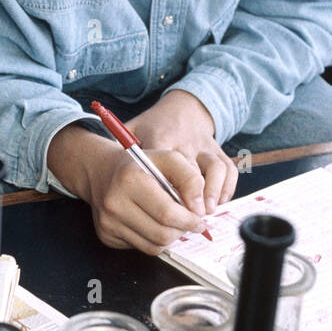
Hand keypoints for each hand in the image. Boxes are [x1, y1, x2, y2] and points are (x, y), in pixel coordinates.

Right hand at [83, 146, 208, 253]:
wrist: (101, 172)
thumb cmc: (140, 166)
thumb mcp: (168, 158)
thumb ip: (190, 178)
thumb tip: (199, 209)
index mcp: (129, 180)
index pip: (167, 213)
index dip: (189, 220)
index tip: (200, 219)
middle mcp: (114, 204)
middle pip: (162, 234)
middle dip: (182, 231)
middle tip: (188, 222)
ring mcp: (108, 223)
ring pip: (154, 247)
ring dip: (170, 238)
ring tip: (172, 223)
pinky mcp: (106, 237)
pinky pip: (141, 248)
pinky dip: (154, 240)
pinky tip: (152, 224)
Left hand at [125, 90, 237, 214]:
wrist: (182, 107)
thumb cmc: (152, 126)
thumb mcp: (131, 132)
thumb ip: (118, 156)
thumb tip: (102, 188)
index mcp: (161, 137)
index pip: (167, 165)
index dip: (170, 194)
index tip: (167, 214)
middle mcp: (185, 140)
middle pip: (191, 174)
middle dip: (191, 202)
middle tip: (186, 223)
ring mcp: (205, 144)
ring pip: (216, 169)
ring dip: (212, 194)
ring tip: (205, 213)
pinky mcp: (218, 149)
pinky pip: (230, 169)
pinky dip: (227, 188)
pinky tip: (218, 204)